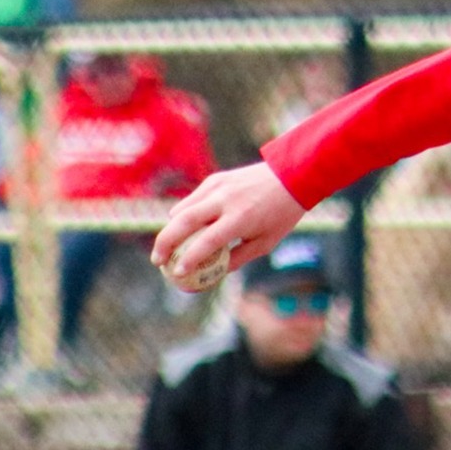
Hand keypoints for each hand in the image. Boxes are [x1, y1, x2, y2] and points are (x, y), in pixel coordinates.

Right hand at [150, 162, 306, 276]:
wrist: (292, 176)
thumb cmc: (281, 215)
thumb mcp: (266, 242)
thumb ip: (239, 257)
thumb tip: (215, 273)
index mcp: (240, 219)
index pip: (207, 241)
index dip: (189, 259)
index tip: (177, 273)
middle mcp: (225, 201)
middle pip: (183, 222)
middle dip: (164, 243)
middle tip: (157, 261)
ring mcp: (218, 187)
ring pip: (183, 210)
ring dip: (170, 230)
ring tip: (166, 248)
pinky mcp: (215, 179)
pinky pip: (192, 200)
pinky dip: (183, 214)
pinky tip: (181, 227)